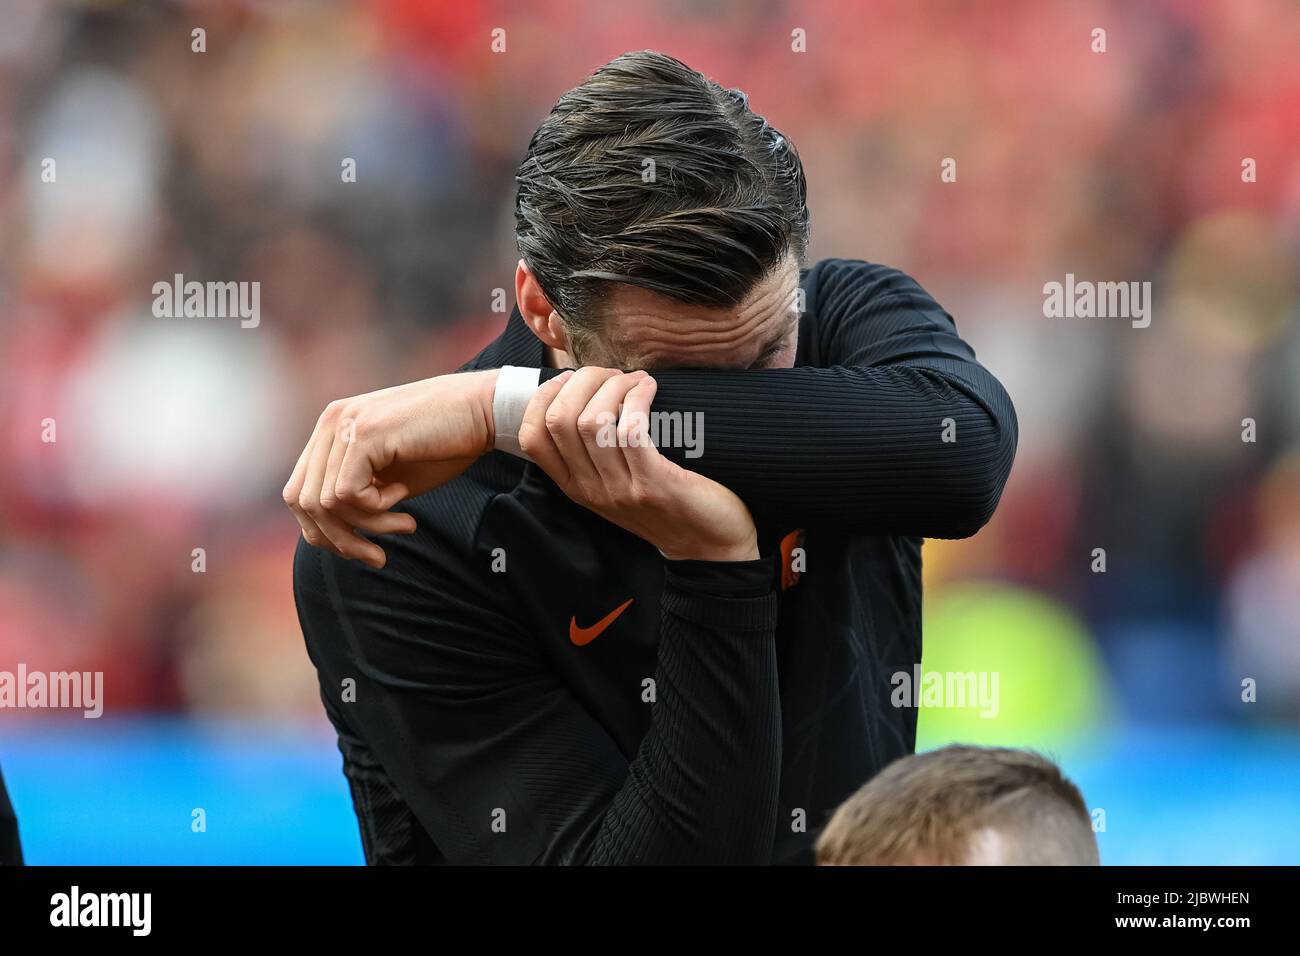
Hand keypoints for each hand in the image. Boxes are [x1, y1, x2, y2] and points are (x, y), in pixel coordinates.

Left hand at [283, 370, 497, 566]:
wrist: (484, 411)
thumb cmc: (445, 444)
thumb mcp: (391, 477)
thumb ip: (359, 495)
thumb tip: (332, 538)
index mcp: (332, 430)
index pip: (299, 492)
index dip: (323, 531)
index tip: (361, 548)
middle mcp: (331, 422)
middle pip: (303, 501)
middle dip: (340, 540)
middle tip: (378, 556)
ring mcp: (345, 425)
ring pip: (325, 503)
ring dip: (368, 526)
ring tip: (404, 524)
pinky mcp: (365, 434)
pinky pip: (348, 494)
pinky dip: (377, 509)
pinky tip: (404, 497)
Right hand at [518, 368, 758, 561]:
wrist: (711, 544)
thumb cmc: (666, 503)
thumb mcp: (616, 483)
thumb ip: (594, 452)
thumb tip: (585, 392)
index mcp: (575, 487)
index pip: (532, 438)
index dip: (544, 397)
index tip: (571, 378)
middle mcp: (591, 490)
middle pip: (559, 420)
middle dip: (583, 381)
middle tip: (613, 375)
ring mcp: (620, 490)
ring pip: (591, 421)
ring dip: (614, 386)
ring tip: (636, 381)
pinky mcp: (653, 484)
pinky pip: (630, 430)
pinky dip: (637, 399)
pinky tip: (650, 390)